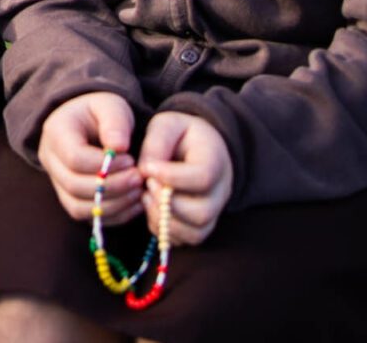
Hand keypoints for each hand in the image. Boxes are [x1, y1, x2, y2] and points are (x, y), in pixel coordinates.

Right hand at [37, 92, 140, 224]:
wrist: (90, 123)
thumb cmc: (102, 112)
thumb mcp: (111, 105)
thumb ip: (115, 122)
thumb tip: (118, 147)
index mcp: (56, 132)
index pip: (74, 158)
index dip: (105, 165)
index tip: (130, 159)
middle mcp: (49, 160)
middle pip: (74, 185)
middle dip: (111, 187)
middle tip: (138, 178)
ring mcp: (57, 182)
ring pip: (78, 207)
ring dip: (113, 205)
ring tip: (138, 191)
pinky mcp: (70, 198)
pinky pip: (87, 217)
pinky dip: (113, 215)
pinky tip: (134, 203)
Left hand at [137, 111, 232, 245]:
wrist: (196, 147)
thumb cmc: (179, 135)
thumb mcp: (167, 125)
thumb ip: (156, 143)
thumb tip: (146, 171)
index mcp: (215, 160)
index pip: (203, 177)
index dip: (172, 177)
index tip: (148, 168)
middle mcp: (221, 191)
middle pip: (201, 212)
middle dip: (167, 202)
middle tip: (147, 184)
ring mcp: (213, 212)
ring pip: (195, 232)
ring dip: (163, 219)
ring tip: (146, 196)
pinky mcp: (200, 226)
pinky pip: (184, 241)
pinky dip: (163, 230)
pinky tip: (151, 208)